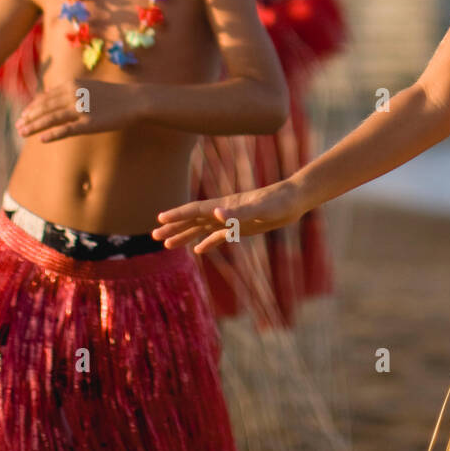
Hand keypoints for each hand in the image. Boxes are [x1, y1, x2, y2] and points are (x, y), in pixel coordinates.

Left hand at [16, 80, 141, 142]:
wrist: (134, 100)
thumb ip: (70, 90)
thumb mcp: (88, 86)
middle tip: (17, 126)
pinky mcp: (89, 123)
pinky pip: (67, 130)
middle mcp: (74, 95)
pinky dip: (53, 135)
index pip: (46, 97)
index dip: (33, 107)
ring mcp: (81, 109)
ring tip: (22, 133)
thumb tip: (52, 93)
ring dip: (34, 126)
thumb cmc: (112, 95)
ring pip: (51, 118)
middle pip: (45, 108)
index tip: (23, 115)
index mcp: (73, 85)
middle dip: (29, 117)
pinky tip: (42, 140)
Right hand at [153, 179, 305, 254]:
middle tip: (154, 235)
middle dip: (174, 227)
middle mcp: (224, 212)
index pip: (195, 210)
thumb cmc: (278, 201)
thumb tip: (215, 214)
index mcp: (225, 206)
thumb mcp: (259, 208)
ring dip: (185, 235)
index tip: (160, 218)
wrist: (294, 200)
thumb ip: (237, 212)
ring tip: (167, 244)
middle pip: (193, 219)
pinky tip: (199, 250)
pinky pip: (219, 236)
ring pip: (202, 228)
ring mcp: (232, 219)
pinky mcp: (242, 227)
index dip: (178, 214)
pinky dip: (208, 242)